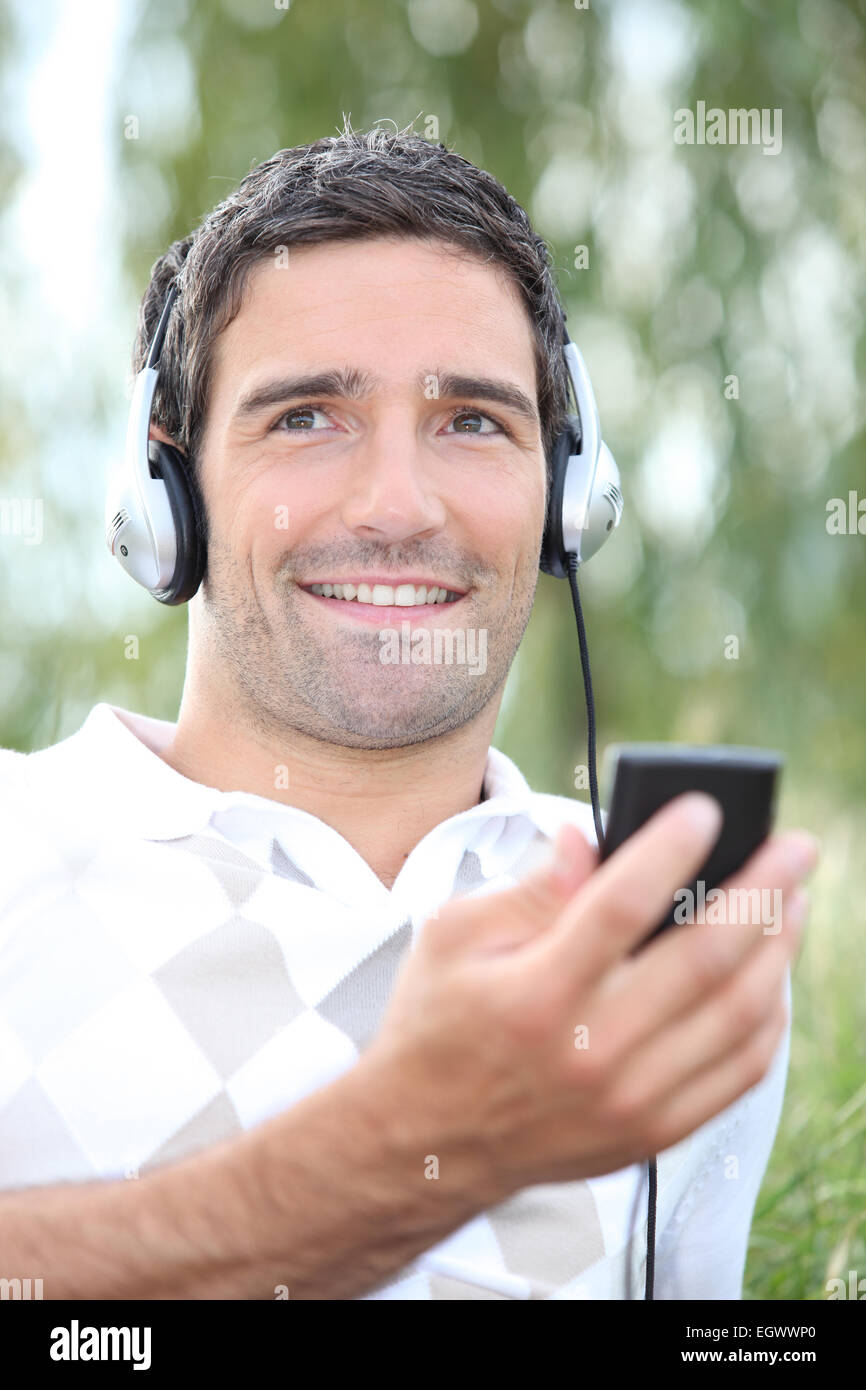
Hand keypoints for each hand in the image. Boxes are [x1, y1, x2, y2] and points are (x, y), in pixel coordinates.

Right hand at [362, 794, 816, 1201]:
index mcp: (534, 995)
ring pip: (738, 1015)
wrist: (427, 1141)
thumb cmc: (439, 1024)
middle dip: (762, 889)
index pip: (620, 906)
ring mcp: (629, 1101)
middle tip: (794, 845)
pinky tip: (771, 972)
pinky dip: (769, 1015)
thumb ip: (530, 889)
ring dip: (778, 947)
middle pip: (702, 958)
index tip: (705, 810)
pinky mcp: (651, 1132)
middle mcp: (589, 1052)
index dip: (670, 849)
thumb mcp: (453, 937)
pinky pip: (739, 1071)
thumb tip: (587, 840)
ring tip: (793, 899)